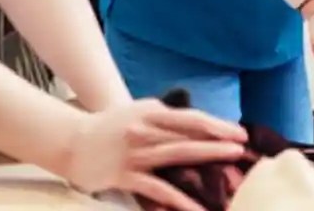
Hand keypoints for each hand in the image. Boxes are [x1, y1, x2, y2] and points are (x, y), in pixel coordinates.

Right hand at [61, 99, 246, 210]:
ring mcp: (135, 153)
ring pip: (176, 156)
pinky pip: (156, 188)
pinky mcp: (124, 174)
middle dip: (217, 141)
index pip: (190, 118)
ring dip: (204, 161)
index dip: (216, 125)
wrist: (72, 141)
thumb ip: (166, 119)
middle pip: (187, 135)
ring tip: (227, 170)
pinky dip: (177, 199)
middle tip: (242, 148)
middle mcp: (144, 129)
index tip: (239, 133)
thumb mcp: (140, 113)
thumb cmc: (112, 127)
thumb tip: (200, 127)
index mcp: (151, 112)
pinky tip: (194, 208)